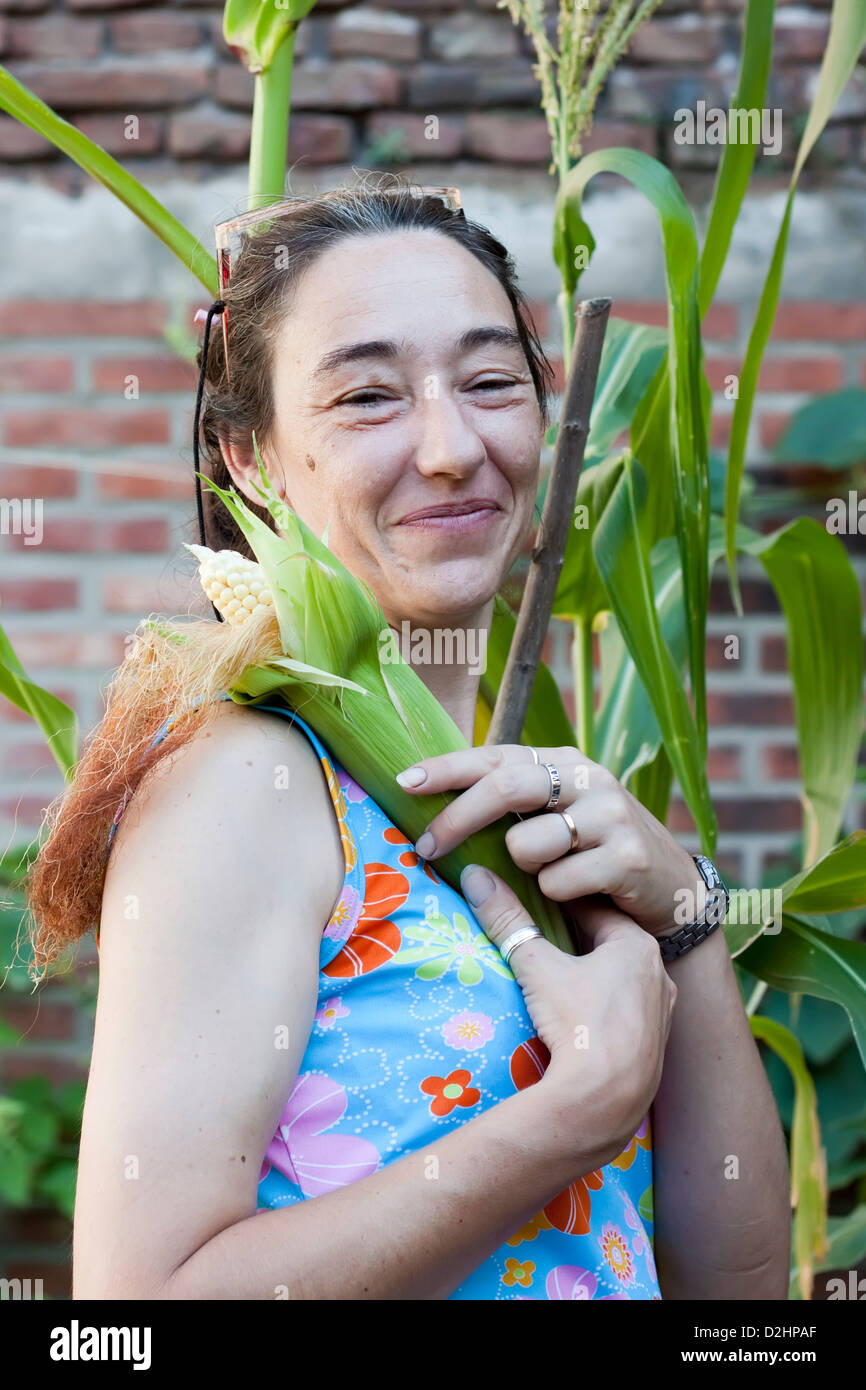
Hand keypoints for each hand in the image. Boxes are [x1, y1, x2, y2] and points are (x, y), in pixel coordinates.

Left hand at [398, 744, 699, 936]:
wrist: (671, 891)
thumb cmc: (595, 853)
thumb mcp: (558, 816)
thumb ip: (510, 804)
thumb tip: (431, 802)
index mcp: (563, 762)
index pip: (495, 756)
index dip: (446, 768)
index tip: (404, 782)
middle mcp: (588, 778)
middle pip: (505, 788)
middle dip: (457, 819)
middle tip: (425, 847)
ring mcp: (610, 815)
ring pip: (526, 845)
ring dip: (524, 870)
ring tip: (553, 876)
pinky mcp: (626, 856)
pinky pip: (557, 881)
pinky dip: (556, 895)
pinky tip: (582, 894)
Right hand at [459, 865, 676, 1166]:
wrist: (605, 1102)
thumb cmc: (578, 1023)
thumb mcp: (537, 967)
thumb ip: (507, 921)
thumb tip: (475, 874)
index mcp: (638, 946)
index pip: (596, 908)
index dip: (563, 901)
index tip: (537, 896)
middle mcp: (659, 976)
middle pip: (610, 944)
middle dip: (577, 939)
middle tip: (540, 935)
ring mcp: (660, 1016)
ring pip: (621, 981)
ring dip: (594, 976)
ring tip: (558, 977)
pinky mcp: (655, 1050)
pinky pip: (627, 1015)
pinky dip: (605, 1009)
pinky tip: (580, 1019)